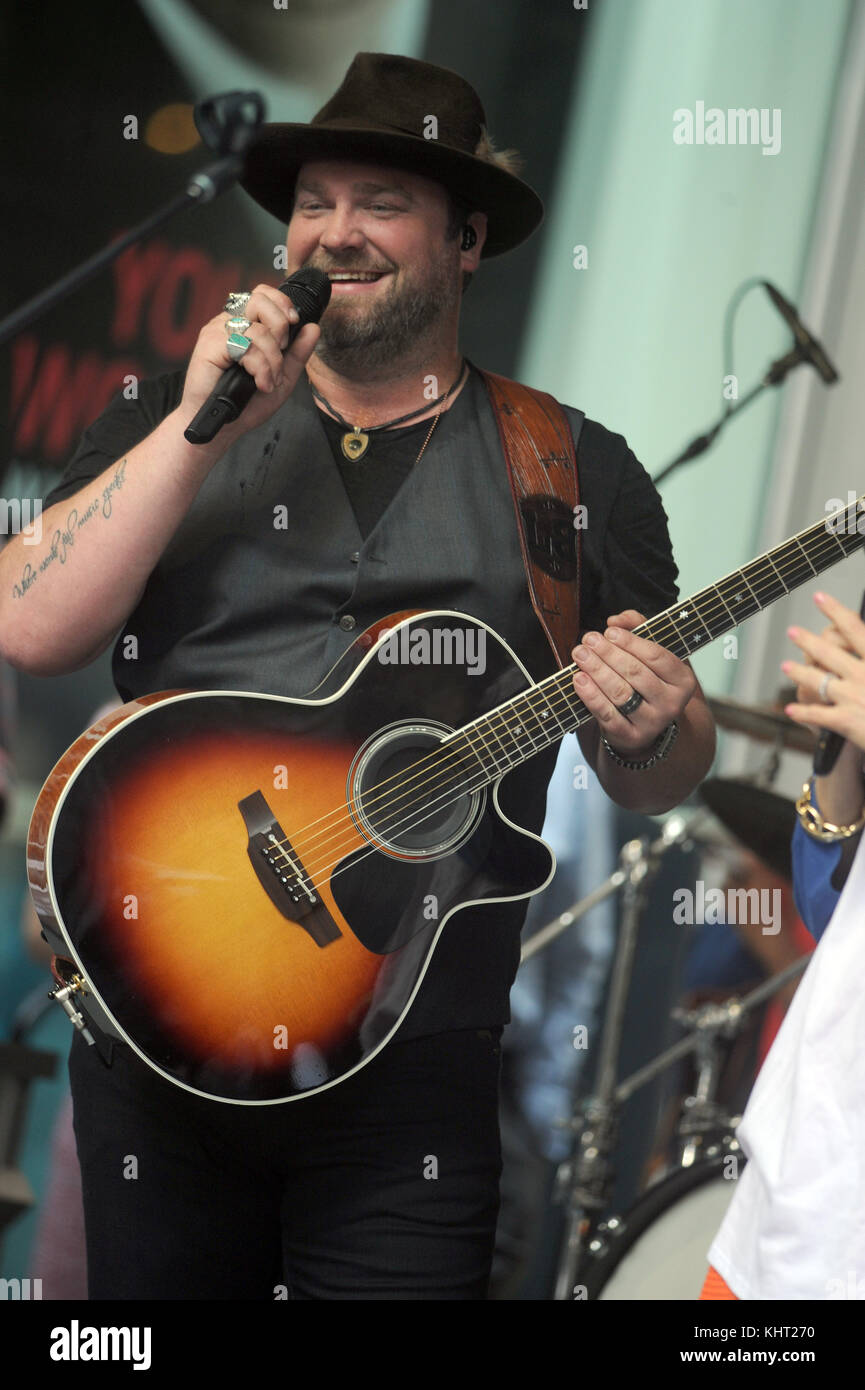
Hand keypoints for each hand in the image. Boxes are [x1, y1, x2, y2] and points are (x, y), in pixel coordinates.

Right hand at [180, 282, 320, 444]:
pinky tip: (259, 383)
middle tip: (278, 355)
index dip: (282, 303)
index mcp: (245, 325)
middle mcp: (230, 324)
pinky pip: (244, 346)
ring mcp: (217, 332)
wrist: (224, 425)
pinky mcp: (209, 345)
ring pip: (257, 329)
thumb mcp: (283, 377)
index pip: (263, 294)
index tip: (294, 323)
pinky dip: (259, 367)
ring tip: (268, 382)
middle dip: (280, 329)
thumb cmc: (248, 402)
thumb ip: (298, 352)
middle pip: (260, 300)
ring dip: (272, 360)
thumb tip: (313, 327)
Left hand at [571, 609, 696, 753]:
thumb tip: (616, 620)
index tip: (608, 631)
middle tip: (588, 640)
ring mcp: (652, 722)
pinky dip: (590, 695)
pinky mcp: (630, 736)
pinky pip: (607, 713)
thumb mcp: (652, 655)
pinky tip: (578, 679)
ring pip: (620, 693)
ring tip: (580, 655)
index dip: (630, 642)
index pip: (657, 656)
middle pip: (635, 673)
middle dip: (608, 653)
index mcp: (683, 680)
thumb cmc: (648, 683)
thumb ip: (638, 628)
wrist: (648, 726)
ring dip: (597, 670)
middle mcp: (672, 703)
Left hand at [782, 591, 864, 752]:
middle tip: (792, 631)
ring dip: (798, 672)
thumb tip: (861, 639)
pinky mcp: (846, 721)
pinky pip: (818, 714)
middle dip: (807, 640)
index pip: (853, 628)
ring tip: (786, 666)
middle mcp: (863, 675)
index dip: (834, 611)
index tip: (820, 597)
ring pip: (816, 680)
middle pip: (827, 652)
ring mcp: (852, 697)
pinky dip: (803, 712)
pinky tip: (790, 710)